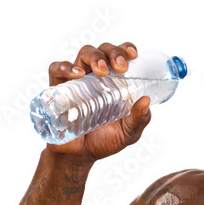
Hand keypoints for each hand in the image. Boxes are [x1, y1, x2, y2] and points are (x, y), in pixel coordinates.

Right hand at [45, 41, 151, 161]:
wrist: (80, 156)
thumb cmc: (104, 141)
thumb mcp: (128, 133)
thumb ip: (139, 119)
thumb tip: (146, 101)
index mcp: (114, 81)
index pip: (120, 55)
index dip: (126, 48)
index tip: (133, 55)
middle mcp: (95, 76)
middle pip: (103, 50)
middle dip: (113, 52)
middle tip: (121, 68)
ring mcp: (76, 80)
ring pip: (83, 54)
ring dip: (94, 57)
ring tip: (101, 71)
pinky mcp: (58, 89)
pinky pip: (57, 69)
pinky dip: (66, 67)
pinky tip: (77, 74)